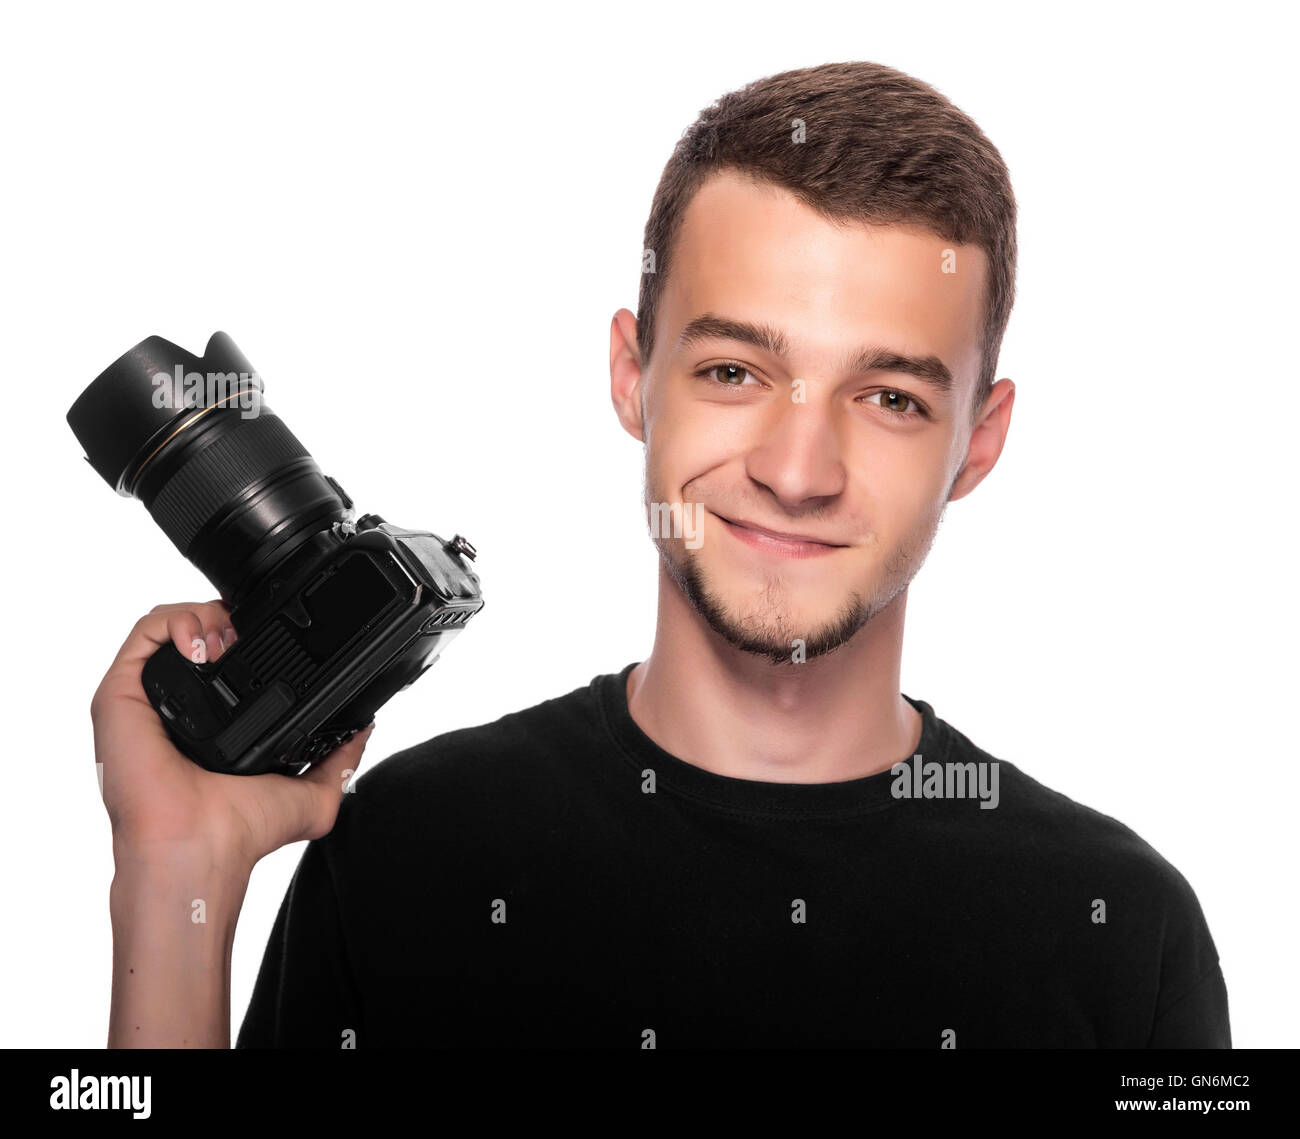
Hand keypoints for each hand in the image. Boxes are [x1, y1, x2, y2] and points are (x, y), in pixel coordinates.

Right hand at [92, 600, 373, 875]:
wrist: (201, 845)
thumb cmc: (242, 832)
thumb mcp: (311, 795)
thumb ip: (340, 762)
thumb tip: (364, 728)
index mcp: (209, 725)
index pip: (224, 659)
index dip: (249, 637)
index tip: (273, 640)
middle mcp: (176, 707)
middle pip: (198, 633)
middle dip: (228, 618)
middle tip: (249, 638)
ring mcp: (147, 698)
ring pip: (171, 625)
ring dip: (207, 614)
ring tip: (229, 640)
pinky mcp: (120, 694)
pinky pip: (143, 633)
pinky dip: (178, 621)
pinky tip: (205, 643)